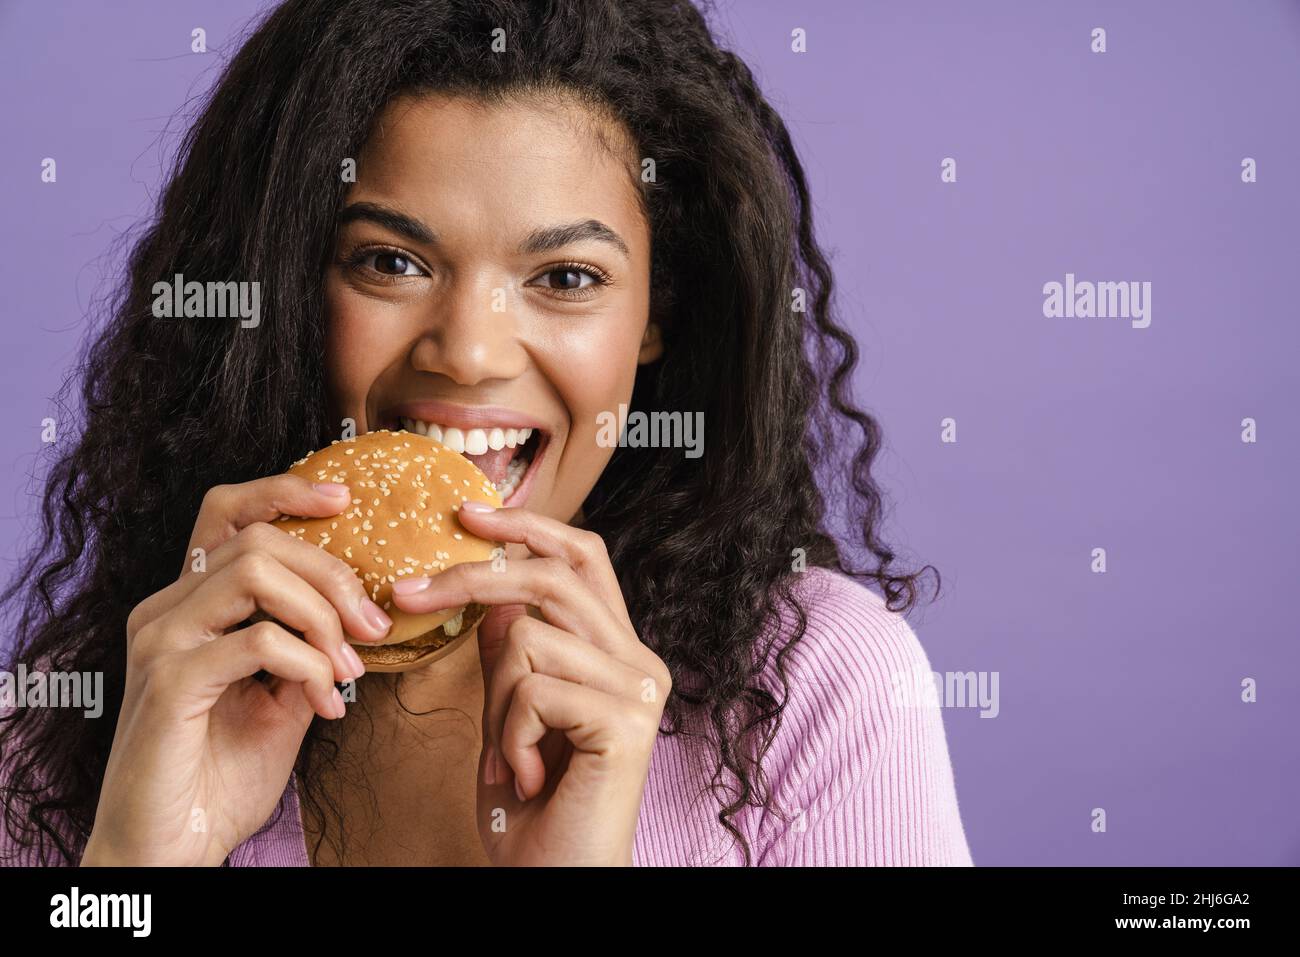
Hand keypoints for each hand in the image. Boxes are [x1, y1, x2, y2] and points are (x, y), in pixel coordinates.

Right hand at [82, 476, 393, 865]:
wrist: (173, 847)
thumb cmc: (221, 776)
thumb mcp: (282, 701)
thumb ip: (309, 649)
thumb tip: (361, 615)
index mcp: (189, 606)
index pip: (228, 512)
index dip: (285, 492)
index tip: (345, 499)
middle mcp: (165, 610)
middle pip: (257, 539)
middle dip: (332, 573)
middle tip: (373, 625)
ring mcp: (161, 641)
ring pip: (253, 574)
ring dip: (321, 615)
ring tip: (349, 668)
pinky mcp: (169, 680)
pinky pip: (258, 640)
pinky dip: (309, 665)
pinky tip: (327, 704)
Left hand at [391, 503, 668, 865]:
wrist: (558, 881)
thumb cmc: (533, 806)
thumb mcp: (511, 714)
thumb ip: (513, 652)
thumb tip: (493, 590)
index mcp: (620, 650)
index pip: (584, 558)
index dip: (529, 526)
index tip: (468, 513)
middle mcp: (641, 660)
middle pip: (553, 577)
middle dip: (470, 578)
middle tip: (404, 595)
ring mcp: (641, 688)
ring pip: (529, 637)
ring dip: (496, 703)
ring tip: (510, 758)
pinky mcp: (627, 720)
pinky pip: (532, 689)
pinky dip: (507, 737)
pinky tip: (526, 778)